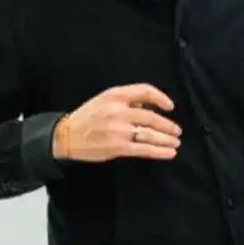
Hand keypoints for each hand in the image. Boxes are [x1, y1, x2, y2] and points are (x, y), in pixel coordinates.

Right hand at [54, 84, 180, 161]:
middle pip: (151, 117)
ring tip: (175, 143)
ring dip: (166, 140)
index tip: (170, 107)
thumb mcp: (105, 99)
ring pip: (150, 134)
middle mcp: (119, 111)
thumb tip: (150, 106)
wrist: (66, 136)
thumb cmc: (88, 116)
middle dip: (167, 126)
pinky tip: (169, 153)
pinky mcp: (118, 147)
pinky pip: (143, 149)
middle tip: (177, 131)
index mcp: (116, 96)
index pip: (145, 91)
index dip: (161, 98)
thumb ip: (127, 100)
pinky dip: (159, 152)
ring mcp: (119, 130)